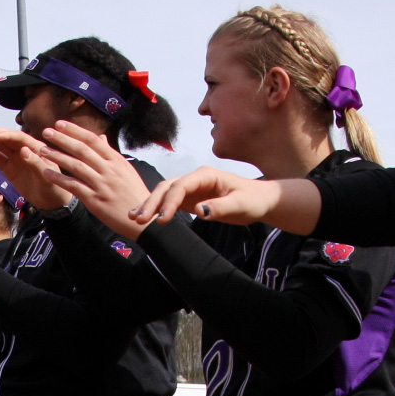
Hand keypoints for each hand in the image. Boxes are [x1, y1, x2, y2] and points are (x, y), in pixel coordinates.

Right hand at [0, 126, 70, 209]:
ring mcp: (16, 159)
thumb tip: (23, 151)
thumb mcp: (47, 177)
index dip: (7, 136)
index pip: (20, 139)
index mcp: (37, 148)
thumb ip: (36, 164)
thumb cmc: (54, 188)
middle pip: (8, 139)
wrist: (52, 202)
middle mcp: (25, 150)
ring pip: (0, 146)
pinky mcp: (9, 169)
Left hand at [36, 121, 153, 237]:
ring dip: (57, 156)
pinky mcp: (95, 200)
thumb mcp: (126, 170)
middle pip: (82, 149)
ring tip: (42, 150)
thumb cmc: (134, 194)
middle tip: (46, 131)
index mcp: (117, 160)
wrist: (144, 219)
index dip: (75, 130)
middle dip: (62, 139)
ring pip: (76, 166)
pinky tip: (47, 173)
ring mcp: (102, 185)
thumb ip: (111, 154)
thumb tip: (101, 138)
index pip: (93, 140)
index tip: (60, 124)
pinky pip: (74, 186)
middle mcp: (109, 170)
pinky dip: (59, 179)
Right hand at [137, 166, 277, 224]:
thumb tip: (199, 212)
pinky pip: (169, 202)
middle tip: (140, 219)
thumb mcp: (240, 204)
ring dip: (149, 204)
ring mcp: (191, 188)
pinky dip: (156, 209)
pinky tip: (144, 216)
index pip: (181, 186)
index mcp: (205, 175)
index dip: (169, 202)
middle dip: (152, 202)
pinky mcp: (190, 199)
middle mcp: (195, 179)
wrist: (260, 200)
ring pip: (164, 193)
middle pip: (167, 187)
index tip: (162, 220)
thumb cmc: (253, 200)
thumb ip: (220, 207)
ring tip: (134, 217)